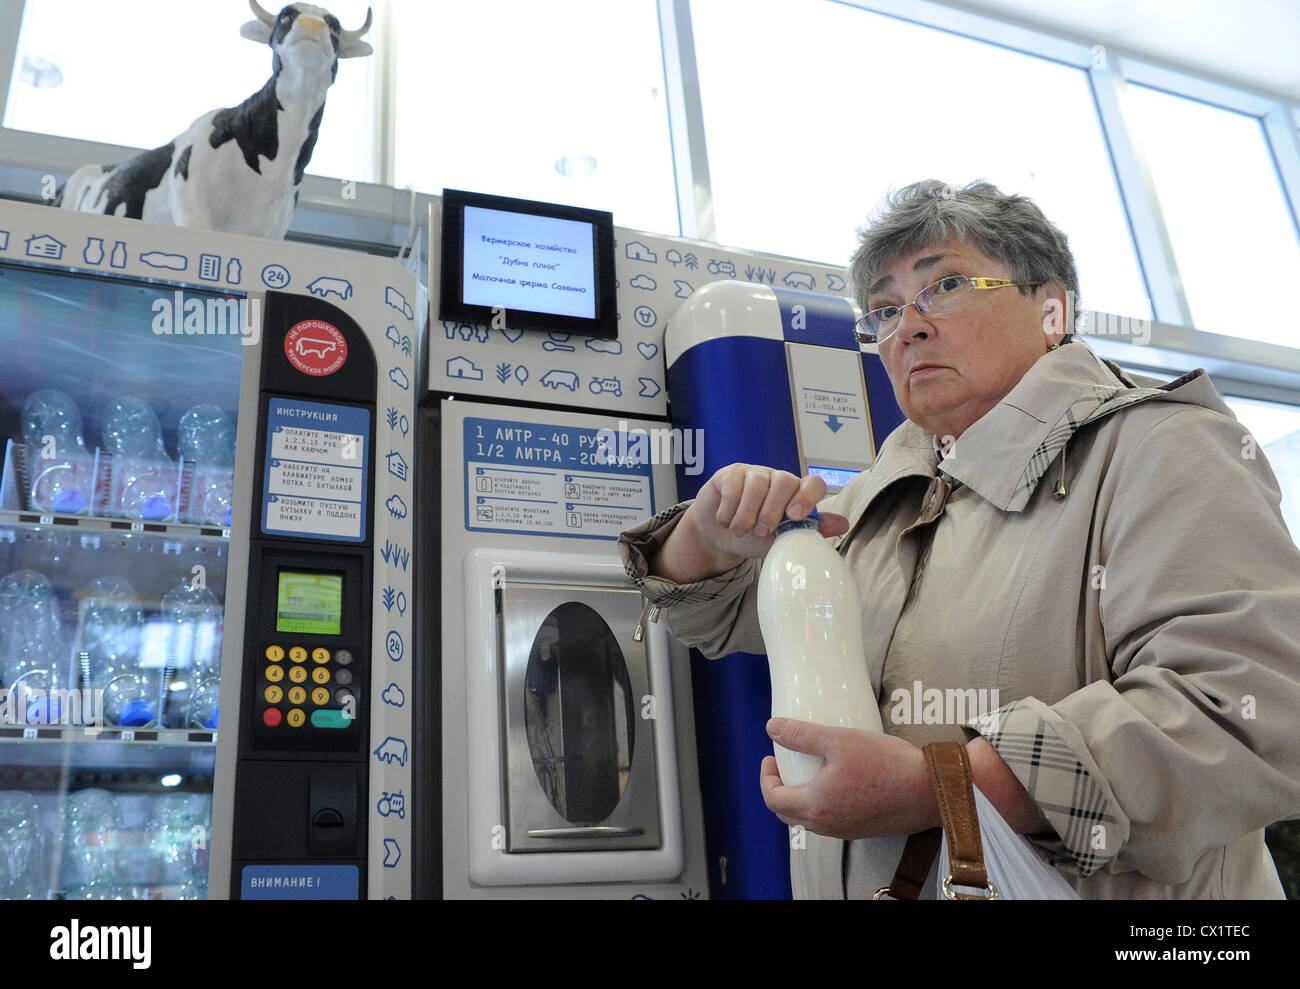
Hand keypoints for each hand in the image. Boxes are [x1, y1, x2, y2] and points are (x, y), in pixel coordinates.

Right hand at [658, 465, 847, 579]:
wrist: (720, 536)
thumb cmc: (754, 536)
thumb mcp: (781, 540)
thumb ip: (808, 531)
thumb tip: (842, 524)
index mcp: (796, 494)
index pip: (813, 484)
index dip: (808, 497)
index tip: (794, 516)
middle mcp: (778, 479)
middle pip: (784, 482)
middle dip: (772, 510)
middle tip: (762, 531)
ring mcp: (754, 473)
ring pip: (756, 484)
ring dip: (747, 513)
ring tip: (740, 530)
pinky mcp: (730, 474)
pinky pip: (733, 486)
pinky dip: (729, 509)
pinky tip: (726, 520)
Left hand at [759, 718, 938, 839]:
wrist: (930, 791)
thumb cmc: (887, 765)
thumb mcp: (839, 740)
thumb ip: (802, 735)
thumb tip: (772, 727)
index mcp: (816, 806)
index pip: (773, 799)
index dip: (766, 777)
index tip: (771, 757)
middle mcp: (827, 825)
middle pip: (786, 813)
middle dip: (778, 788)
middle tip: (784, 764)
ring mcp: (845, 830)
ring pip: (808, 819)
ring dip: (799, 797)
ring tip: (807, 770)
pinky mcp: (862, 829)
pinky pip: (830, 820)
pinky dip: (820, 803)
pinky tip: (834, 781)